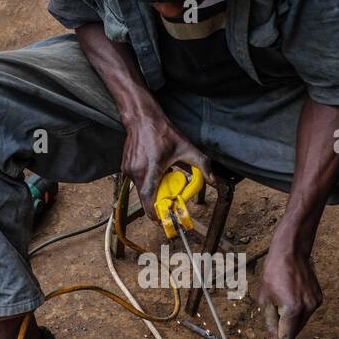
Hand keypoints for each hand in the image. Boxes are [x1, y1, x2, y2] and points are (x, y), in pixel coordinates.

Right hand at [120, 105, 213, 220]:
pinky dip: (146, 181)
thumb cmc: (162, 132)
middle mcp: (136, 171)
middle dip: (157, 202)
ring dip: (152, 190)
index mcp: (151, 169)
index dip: (155, 213)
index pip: (149, 199)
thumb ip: (201, 165)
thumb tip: (212, 180)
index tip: (163, 220)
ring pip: (141, 190)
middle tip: (169, 200)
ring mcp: (128, 170)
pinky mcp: (125, 167)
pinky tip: (155, 169)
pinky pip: (136, 182)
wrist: (142, 118)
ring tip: (163, 178)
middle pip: (146, 197)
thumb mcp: (186, 148)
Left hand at [258, 245, 322, 338]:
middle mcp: (307, 308)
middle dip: (283, 333)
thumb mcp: (264, 300)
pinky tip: (290, 299)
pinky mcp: (319, 298)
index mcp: (292, 309)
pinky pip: (306, 313)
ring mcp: (315, 303)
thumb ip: (269, 324)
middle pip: (294, 331)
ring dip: (290, 322)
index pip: (286, 337)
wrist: (291, 253)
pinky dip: (297, 313)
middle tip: (273, 326)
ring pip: (301, 323)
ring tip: (280, 305)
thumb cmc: (273, 274)